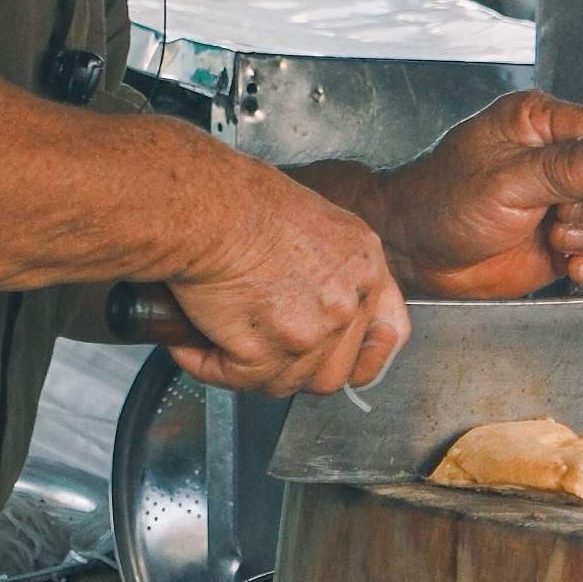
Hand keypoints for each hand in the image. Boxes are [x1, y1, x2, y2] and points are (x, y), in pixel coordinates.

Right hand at [164, 171, 409, 397]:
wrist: (208, 206)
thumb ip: (327, 264)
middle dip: (296, 369)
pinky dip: (207, 365)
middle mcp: (346, 303)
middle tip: (263, 351)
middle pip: (334, 371)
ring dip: (250, 370)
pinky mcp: (264, 353)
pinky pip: (236, 379)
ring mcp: (309, 333)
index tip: (351, 360)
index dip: (366, 355)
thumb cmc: (242, 198)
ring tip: (220, 343)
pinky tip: (192, 343)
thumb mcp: (314, 218)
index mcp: (363, 266)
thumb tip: (306, 291)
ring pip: (285, 383)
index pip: (390, 333)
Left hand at [376, 90, 582, 298]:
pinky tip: (573, 267)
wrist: (415, 253)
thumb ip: (563, 169)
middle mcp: (563, 156)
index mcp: (543, 122)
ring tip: (560, 245)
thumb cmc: (441, 203)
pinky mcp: (572, 238)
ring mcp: (570, 199)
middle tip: (568, 228)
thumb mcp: (502, 182)